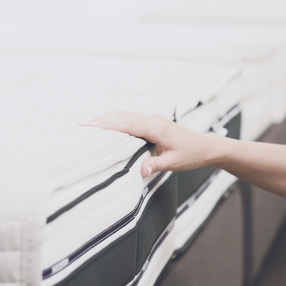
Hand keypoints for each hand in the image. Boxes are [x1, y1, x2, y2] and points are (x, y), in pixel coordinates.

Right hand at [80, 111, 218, 176]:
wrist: (204, 146)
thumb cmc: (190, 155)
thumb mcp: (174, 163)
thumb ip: (157, 165)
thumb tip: (142, 171)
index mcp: (157, 128)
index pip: (128, 125)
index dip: (109, 125)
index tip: (92, 125)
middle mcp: (153, 120)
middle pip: (123, 116)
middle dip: (101, 119)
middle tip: (81, 124)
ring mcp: (152, 119)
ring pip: (125, 115)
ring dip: (106, 117)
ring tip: (87, 122)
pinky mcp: (151, 121)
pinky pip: (130, 117)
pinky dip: (115, 118)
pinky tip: (105, 122)